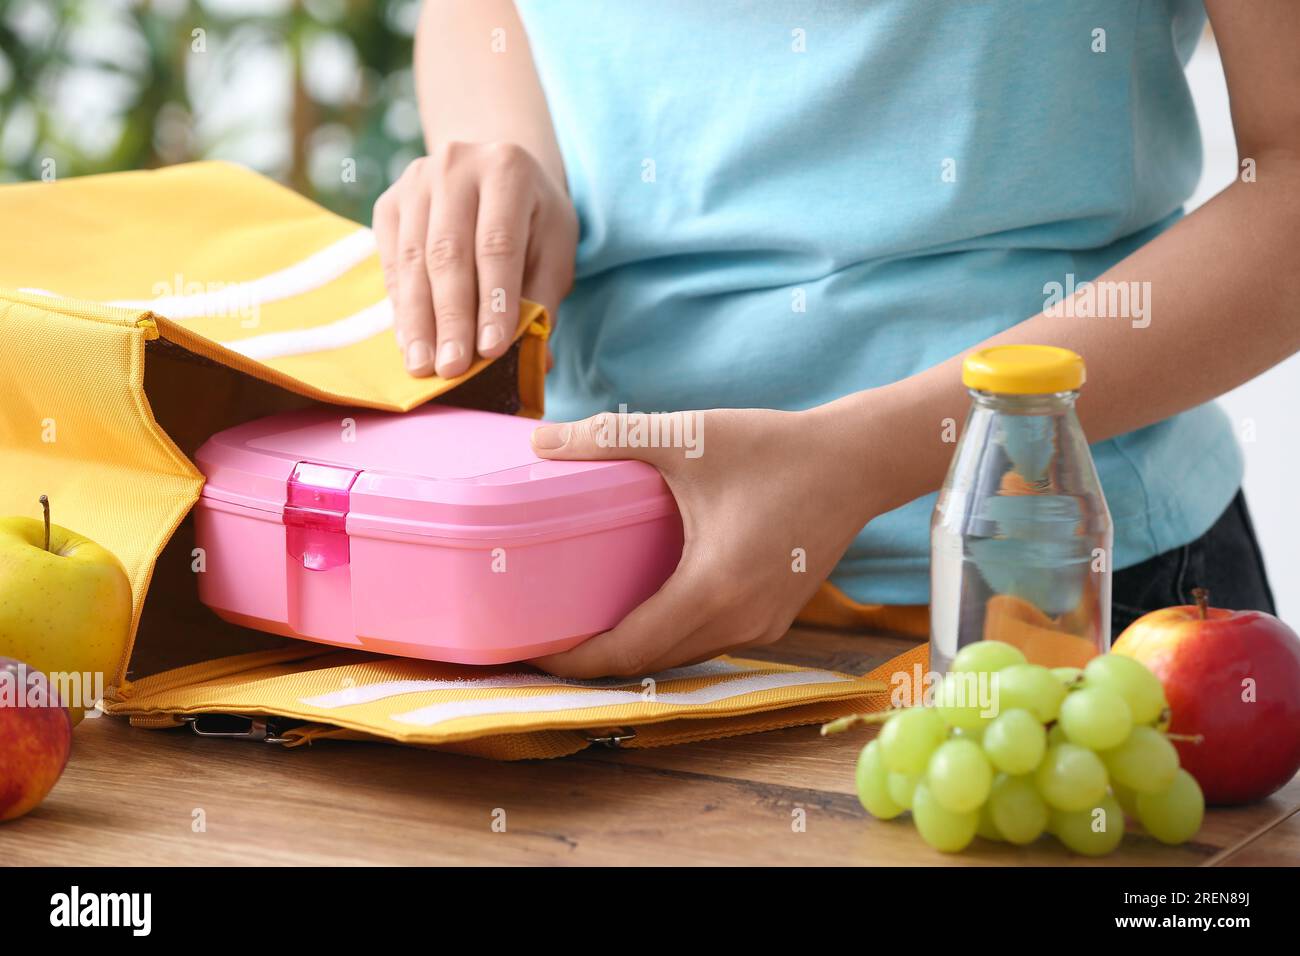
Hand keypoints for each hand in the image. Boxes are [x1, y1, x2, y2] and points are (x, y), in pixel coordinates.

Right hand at [373, 141, 577, 377]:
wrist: (494, 173)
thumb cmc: (532, 220)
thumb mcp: (554, 250)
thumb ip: (544, 300)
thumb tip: (540, 360)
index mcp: (507, 169)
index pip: (497, 245)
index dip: (493, 301)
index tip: (491, 351)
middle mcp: (456, 166)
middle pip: (449, 253)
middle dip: (450, 318)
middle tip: (452, 368)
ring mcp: (415, 181)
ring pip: (413, 260)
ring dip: (418, 320)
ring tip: (424, 365)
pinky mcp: (389, 203)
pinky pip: (391, 262)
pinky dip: (400, 306)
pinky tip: (410, 341)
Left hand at [527, 407, 879, 676]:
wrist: (857, 461)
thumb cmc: (776, 448)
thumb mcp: (689, 436)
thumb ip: (611, 437)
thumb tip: (540, 440)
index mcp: (713, 588)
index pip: (628, 649)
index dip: (575, 659)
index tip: (531, 651)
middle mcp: (739, 622)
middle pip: (650, 664)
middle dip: (595, 662)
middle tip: (546, 640)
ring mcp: (762, 627)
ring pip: (680, 658)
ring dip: (634, 653)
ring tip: (585, 631)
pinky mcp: (774, 619)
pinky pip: (708, 643)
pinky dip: (670, 639)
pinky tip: (644, 614)